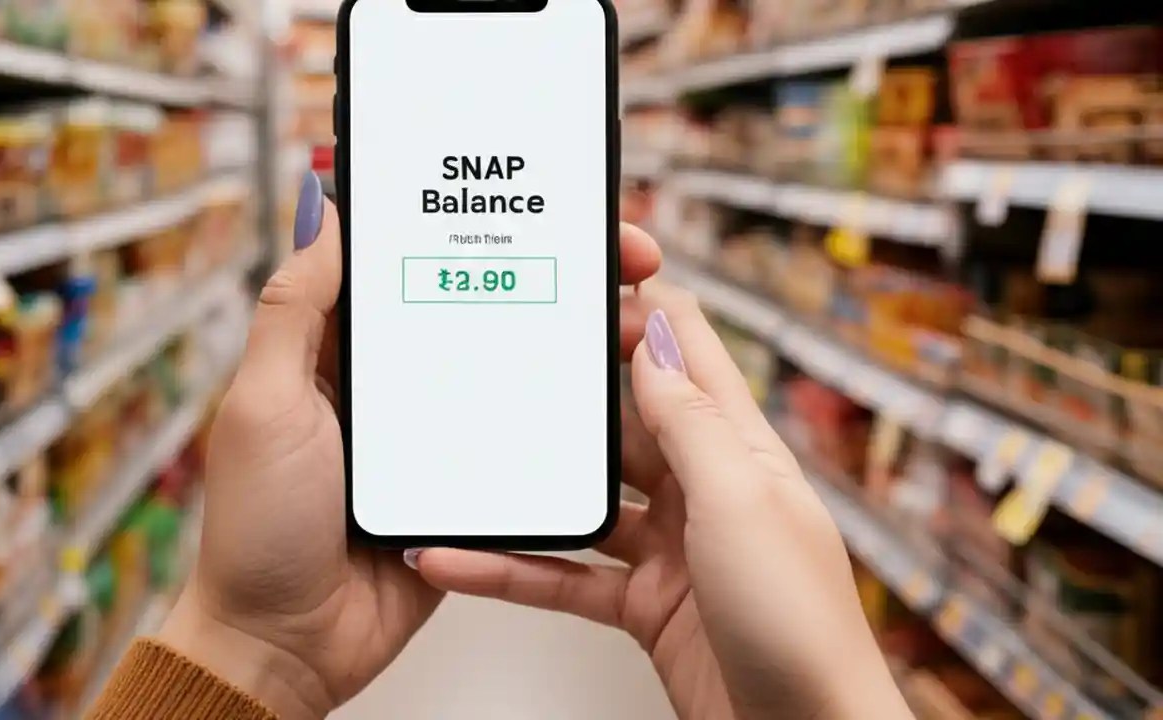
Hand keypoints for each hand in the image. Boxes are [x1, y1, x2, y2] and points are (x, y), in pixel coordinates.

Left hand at [158, 173, 666, 717]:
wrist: (286, 644)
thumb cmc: (258, 530)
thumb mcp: (264, 404)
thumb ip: (295, 312)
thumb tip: (328, 214)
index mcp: (346, 349)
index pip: (424, 263)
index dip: (483, 226)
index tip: (542, 203)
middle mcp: (399, 383)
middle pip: (490, 308)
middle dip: (560, 277)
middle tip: (626, 262)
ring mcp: (438, 436)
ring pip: (518, 371)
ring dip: (576, 346)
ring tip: (636, 324)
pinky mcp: (469, 489)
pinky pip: (523, 446)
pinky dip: (565, 424)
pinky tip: (613, 403)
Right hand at [417, 283, 912, 719]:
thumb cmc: (801, 628)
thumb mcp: (742, 504)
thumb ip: (693, 423)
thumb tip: (656, 341)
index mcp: (740, 450)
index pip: (688, 354)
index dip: (640, 310)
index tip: (583, 276)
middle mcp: (704, 490)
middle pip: (623, 421)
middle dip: (566, 395)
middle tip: (500, 361)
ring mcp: (670, 548)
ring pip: (583, 499)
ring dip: (526, 487)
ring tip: (465, 463)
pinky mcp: (640, 604)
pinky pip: (563, 576)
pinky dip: (511, 569)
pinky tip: (463, 559)